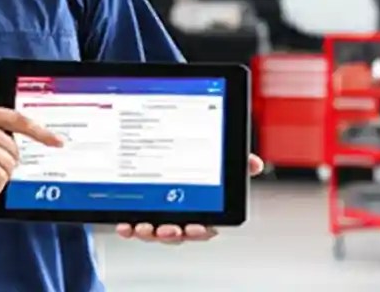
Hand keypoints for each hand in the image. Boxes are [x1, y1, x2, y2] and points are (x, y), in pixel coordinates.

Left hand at [116, 154, 265, 243]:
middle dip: (172, 234)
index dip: (201, 231)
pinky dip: (129, 227)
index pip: (204, 227)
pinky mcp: (138, 211)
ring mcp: (158, 215)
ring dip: (150, 233)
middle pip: (177, 233)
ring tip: (144, 226)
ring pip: (155, 232)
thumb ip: (238, 162)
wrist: (159, 146)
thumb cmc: (199, 162)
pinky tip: (125, 225)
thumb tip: (254, 163)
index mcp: (201, 209)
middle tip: (168, 228)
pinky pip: (134, 224)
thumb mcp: (219, 160)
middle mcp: (180, 215)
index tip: (196, 227)